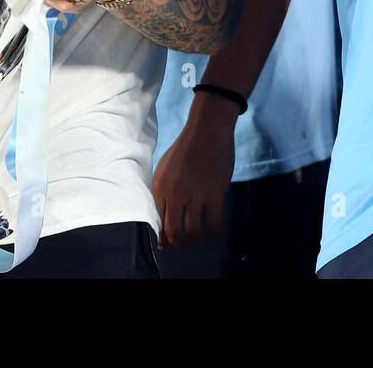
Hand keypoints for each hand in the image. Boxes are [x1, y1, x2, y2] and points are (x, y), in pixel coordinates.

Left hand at [153, 97, 236, 246]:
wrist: (207, 129)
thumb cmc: (186, 148)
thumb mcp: (165, 168)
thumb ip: (162, 191)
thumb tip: (161, 217)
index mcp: (159, 188)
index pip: (157, 224)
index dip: (163, 238)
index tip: (169, 241)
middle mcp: (175, 194)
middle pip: (174, 233)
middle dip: (179, 242)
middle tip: (185, 240)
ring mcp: (195, 195)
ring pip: (193, 232)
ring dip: (197, 237)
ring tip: (200, 232)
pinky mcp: (214, 194)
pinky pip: (213, 225)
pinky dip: (213, 231)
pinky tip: (213, 225)